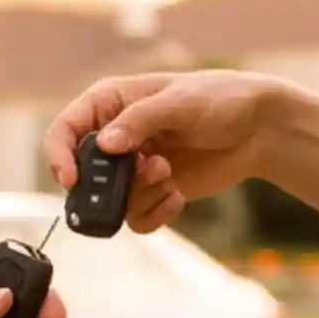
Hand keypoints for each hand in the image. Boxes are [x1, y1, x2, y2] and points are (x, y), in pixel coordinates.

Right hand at [44, 69, 283, 232]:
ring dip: (140, 196)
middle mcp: (115, 137)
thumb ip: (140, 121)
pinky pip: (136, 218)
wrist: (258, 129)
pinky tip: (177, 196)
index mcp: (110, 103)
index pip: (65, 130)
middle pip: (84, 175)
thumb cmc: (220, 100)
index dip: (59, 156)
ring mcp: (132, 167)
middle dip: (111, 184)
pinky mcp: (152, 191)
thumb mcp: (180, 103)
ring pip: (111, 202)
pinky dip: (155, 214)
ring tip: (169, 176)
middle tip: (149, 172)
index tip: (72, 180)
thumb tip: (105, 145)